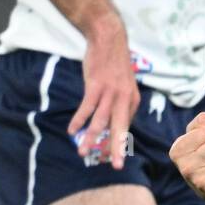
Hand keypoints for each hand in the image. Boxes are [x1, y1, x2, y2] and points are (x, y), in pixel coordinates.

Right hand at [69, 15, 140, 169]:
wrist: (109, 39)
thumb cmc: (114, 64)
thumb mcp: (124, 85)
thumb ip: (120, 103)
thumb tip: (112, 122)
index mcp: (132, 100)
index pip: (125, 126)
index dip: (118, 142)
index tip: (112, 157)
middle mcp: (124, 98)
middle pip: (120, 128)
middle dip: (117, 148)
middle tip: (116, 166)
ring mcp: (110, 92)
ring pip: (100, 121)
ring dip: (91, 138)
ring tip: (83, 153)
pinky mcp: (96, 85)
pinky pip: (87, 107)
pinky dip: (79, 120)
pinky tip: (72, 130)